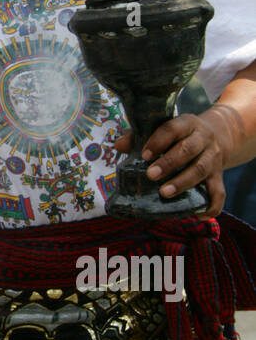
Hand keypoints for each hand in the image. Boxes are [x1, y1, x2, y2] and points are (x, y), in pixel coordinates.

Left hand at [114, 107, 236, 217]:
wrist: (216, 136)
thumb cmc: (179, 135)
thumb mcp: (163, 128)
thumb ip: (140, 136)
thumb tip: (119, 146)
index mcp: (187, 124)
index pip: (173, 129)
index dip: (158, 141)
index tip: (145, 155)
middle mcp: (204, 139)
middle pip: (189, 150)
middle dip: (169, 163)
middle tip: (151, 175)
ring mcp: (213, 158)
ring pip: (201, 170)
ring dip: (183, 183)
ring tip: (164, 193)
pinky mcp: (219, 176)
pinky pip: (219, 193)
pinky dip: (211, 206)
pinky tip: (197, 215)